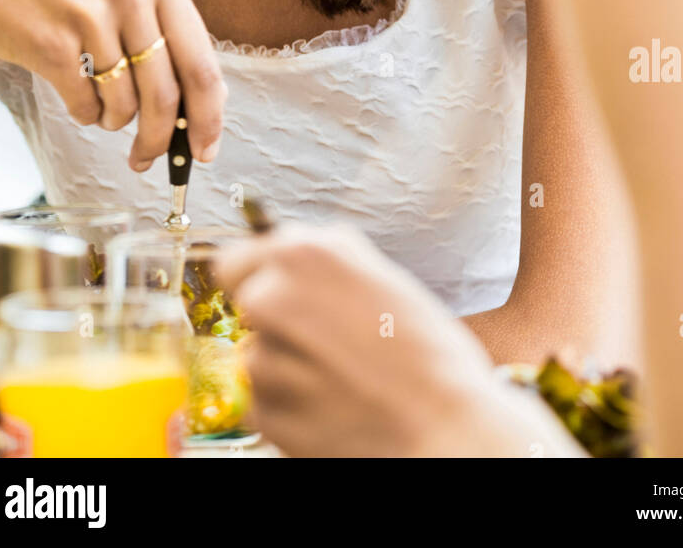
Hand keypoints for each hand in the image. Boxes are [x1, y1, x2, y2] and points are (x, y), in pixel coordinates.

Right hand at [0, 0, 225, 168]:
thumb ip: (159, 28)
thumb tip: (196, 103)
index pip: (202, 62)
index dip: (209, 116)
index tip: (205, 148)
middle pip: (167, 95)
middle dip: (162, 139)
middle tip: (149, 158)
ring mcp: (89, 16)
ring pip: (125, 106)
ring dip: (114, 121)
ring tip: (101, 105)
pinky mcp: (50, 43)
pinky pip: (85, 107)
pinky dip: (85, 113)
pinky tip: (75, 93)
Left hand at [217, 222, 581, 457]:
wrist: (445, 428)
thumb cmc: (427, 354)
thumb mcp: (382, 277)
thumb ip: (328, 264)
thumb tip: (290, 257)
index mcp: (306, 254)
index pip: (237, 259)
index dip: (260, 276)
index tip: (282, 291)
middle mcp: (274, 298)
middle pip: (248, 305)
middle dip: (276, 320)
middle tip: (325, 338)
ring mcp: (266, 359)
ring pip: (258, 355)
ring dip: (287, 366)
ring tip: (344, 375)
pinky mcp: (266, 413)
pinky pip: (264, 401)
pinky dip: (290, 406)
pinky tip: (334, 405)